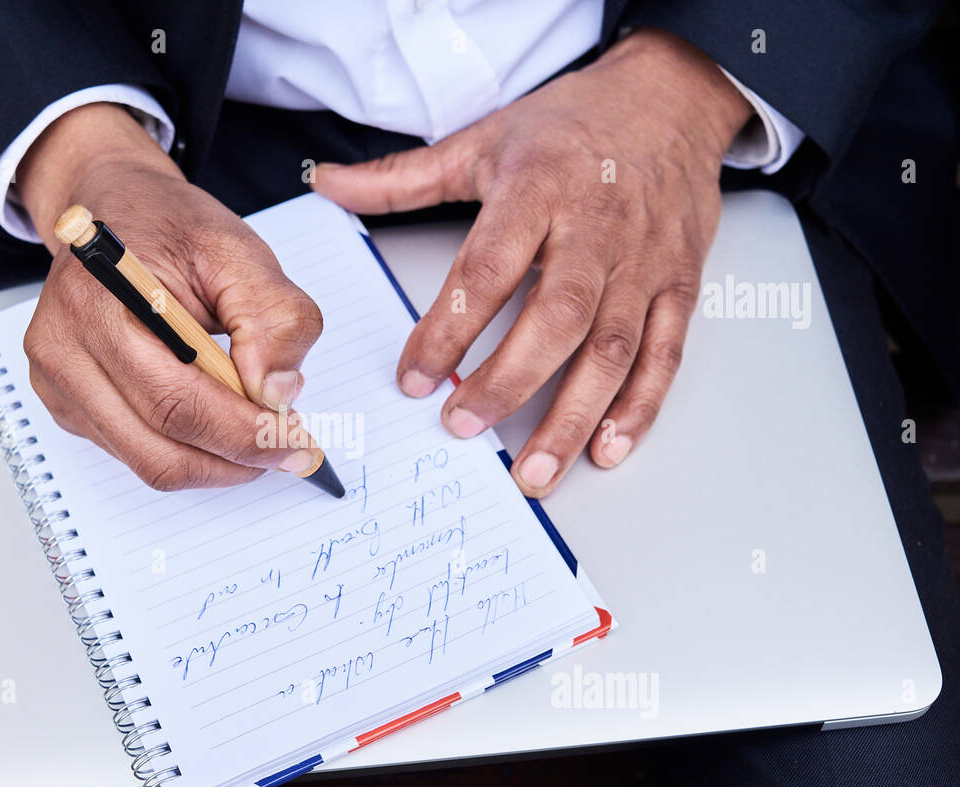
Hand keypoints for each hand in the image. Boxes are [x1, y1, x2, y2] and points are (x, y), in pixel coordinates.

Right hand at [17, 104, 323, 489]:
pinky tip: (214, 415)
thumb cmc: (169, 227)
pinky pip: (134, 453)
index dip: (244, 437)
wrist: (115, 210)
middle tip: (287, 448)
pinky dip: (186, 448)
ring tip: (256, 429)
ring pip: (149, 463)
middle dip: (236, 461)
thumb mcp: (239, 251)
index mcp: (99, 303)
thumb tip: (277, 395)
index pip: (176, 404)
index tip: (298, 442)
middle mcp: (63, 351)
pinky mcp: (65, 404)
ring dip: (215, 461)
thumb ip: (274, 318)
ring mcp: (57, 384)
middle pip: (160, 452)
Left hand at [313, 28, 753, 494]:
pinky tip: (607, 448)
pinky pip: (663, 355)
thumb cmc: (573, 126)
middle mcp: (597, 229)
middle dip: (509, 381)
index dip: (449, 329)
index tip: (413, 377)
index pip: (488, 269)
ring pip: (612, 350)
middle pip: (557, 317)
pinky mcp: (678, 287)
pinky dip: (639, 408)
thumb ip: (402, 177)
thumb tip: (327, 183)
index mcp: (539, 189)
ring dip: (574, 417)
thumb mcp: (483, 140)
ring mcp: (643, 263)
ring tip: (534, 469)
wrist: (671, 99)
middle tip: (464, 426)